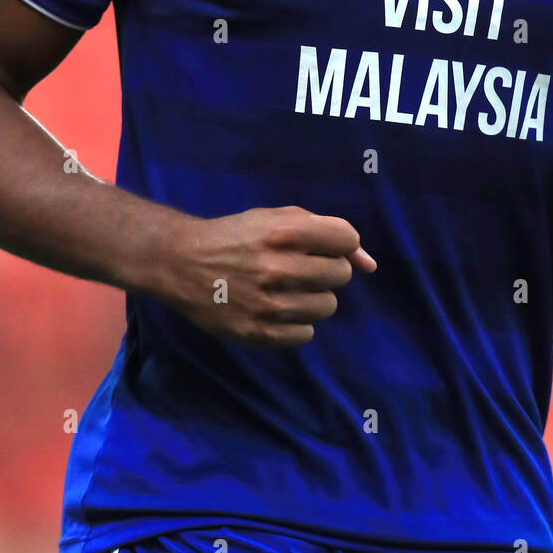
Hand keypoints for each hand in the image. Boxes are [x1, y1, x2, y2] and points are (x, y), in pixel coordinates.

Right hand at [164, 205, 375, 346]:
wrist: (182, 264)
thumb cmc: (238, 236)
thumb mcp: (278, 219)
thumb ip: (327, 232)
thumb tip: (370, 265)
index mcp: (284, 232)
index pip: (346, 239)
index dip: (338, 243)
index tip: (319, 246)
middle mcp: (279, 268)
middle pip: (340, 274)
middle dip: (326, 269)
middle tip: (299, 267)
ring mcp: (269, 305)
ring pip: (328, 307)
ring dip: (313, 297)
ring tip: (286, 289)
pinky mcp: (259, 333)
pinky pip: (306, 333)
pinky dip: (296, 322)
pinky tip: (275, 309)